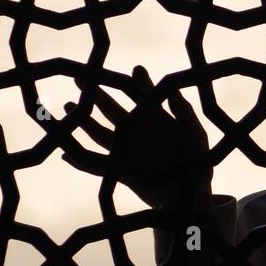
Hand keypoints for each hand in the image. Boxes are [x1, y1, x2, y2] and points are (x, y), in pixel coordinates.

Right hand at [63, 65, 212, 213]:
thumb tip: (170, 87)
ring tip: (69, 107)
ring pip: (99, 134)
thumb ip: (183, 112)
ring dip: (84, 122)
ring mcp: (127, 151)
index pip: (143, 96)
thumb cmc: (199, 163)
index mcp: (156, 120)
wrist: (192, 194)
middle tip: (81, 78)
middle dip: (97, 95)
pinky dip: (80, 161)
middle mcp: (138, 132)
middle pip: (113, 110)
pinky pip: (96, 165)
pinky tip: (66, 153)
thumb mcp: (195, 135)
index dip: (139, 83)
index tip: (135, 71)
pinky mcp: (121, 171)